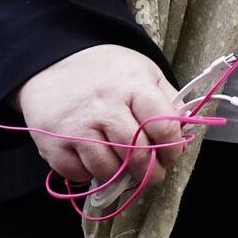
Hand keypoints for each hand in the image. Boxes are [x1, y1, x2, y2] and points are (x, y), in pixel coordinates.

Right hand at [10, 45, 186, 188]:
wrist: (53, 62)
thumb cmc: (105, 70)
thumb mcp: (142, 71)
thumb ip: (166, 99)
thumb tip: (184, 133)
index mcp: (133, 84)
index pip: (164, 126)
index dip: (174, 148)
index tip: (172, 154)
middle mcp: (105, 106)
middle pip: (138, 154)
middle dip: (151, 172)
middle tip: (152, 174)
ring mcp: (77, 126)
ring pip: (110, 170)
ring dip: (121, 176)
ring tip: (123, 167)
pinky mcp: (54, 143)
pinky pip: (80, 174)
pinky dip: (89, 175)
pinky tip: (94, 160)